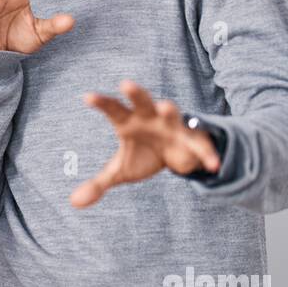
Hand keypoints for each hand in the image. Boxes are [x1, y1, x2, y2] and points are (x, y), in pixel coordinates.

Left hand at [69, 80, 221, 208]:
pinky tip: (213, 166)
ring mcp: (172, 125)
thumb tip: (74, 203)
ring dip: (169, 109)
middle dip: (136, 93)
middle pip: (142, 101)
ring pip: (172, 112)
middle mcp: (150, 117)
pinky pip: (200, 145)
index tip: (87, 97)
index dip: (101, 103)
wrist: (176, 155)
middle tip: (126, 84)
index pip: (113, 110)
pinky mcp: (192, 139)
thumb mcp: (120, 172)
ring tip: (166, 106)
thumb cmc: (142, 155)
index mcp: (129, 122)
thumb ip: (98, 183)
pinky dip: (207, 154)